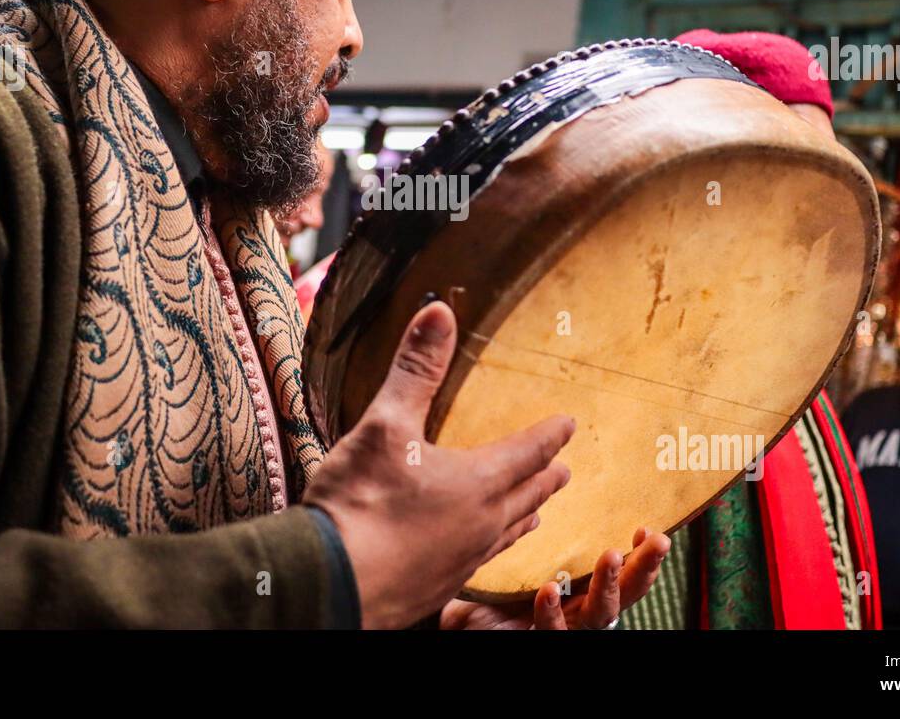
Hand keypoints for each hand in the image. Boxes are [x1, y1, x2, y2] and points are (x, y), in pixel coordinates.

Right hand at [305, 300, 575, 629]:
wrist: (329, 583)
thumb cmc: (358, 502)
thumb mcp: (385, 424)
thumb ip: (416, 369)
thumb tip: (439, 312)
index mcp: (478, 482)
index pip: (528, 451)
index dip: (551, 435)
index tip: (570, 424)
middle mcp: (481, 523)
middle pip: (527, 496)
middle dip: (546, 478)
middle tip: (564, 470)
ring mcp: (463, 560)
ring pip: (508, 534)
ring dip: (526, 517)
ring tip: (535, 515)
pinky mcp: (439, 586)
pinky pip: (481, 562)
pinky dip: (493, 548)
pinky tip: (477, 552)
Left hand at [439, 527, 671, 629]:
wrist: (464, 627)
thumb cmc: (490, 593)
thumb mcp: (512, 555)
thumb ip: (521, 522)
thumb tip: (529, 470)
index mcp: (579, 587)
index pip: (621, 570)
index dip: (640, 553)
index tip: (647, 527)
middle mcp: (579, 608)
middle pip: (625, 590)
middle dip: (644, 565)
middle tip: (658, 540)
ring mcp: (564, 626)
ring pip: (600, 612)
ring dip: (609, 584)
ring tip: (611, 555)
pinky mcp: (538, 638)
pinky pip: (553, 630)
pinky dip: (552, 611)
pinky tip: (548, 590)